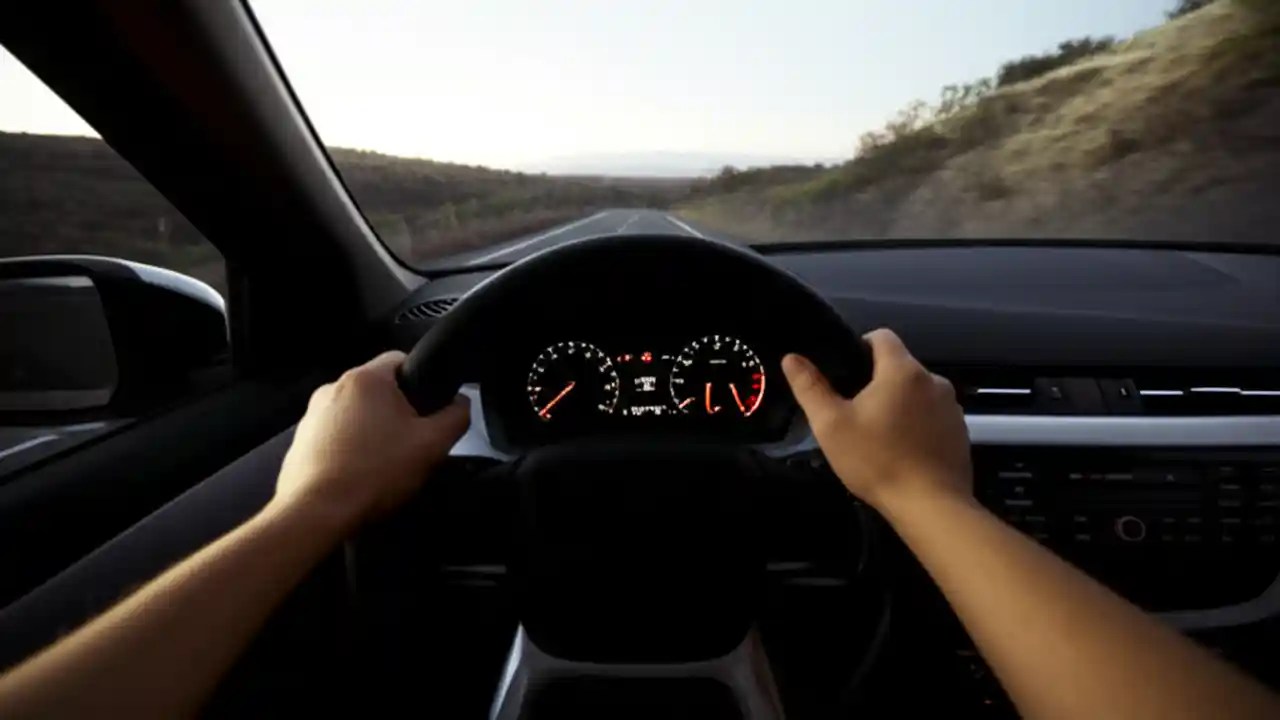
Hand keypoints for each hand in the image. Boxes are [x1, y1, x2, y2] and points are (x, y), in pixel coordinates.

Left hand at [269, 351, 469, 531]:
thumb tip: (459, 403)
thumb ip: (455, 416)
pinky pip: (333, 435)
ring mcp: (311, 414)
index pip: (402, 359)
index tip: (429, 412)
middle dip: (396, 412)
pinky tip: (356, 474)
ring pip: (355, 413)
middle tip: (410, 444)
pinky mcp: (299, 440)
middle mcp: (333, 387)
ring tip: (382, 464)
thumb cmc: (376, 472)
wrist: (316, 512)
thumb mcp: (432, 445)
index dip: (422, 381)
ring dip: (370, 430)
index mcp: (366, 378)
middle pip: (377, 390)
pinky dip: (347, 448)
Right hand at [782, 329, 971, 516]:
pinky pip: (933, 415)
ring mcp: (952, 406)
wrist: (931, 506)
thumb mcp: (831, 425)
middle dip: (878, 382)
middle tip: (856, 414)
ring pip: (917, 392)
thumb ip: (810, 387)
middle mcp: (934, 379)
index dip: (860, 348)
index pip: (882, 336)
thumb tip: (791, 358)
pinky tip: (905, 451)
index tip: (846, 377)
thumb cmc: (877, 461)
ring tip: (881, 436)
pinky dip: (919, 424)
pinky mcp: (961, 431)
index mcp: (902, 370)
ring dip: (900, 404)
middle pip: (900, 366)